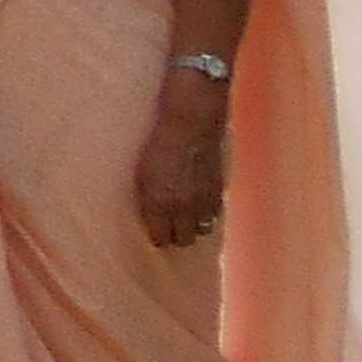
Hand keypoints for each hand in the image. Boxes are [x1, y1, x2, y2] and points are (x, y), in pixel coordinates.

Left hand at [136, 77, 231, 250]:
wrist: (191, 122)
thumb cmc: (158, 141)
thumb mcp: (142, 172)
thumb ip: (148, 197)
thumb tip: (151, 214)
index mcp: (159, 202)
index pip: (161, 237)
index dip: (157, 238)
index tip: (154, 234)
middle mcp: (183, 206)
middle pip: (184, 240)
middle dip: (176, 237)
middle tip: (170, 229)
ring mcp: (204, 200)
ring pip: (202, 230)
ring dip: (194, 227)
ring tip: (185, 219)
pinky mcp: (219, 190)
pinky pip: (215, 214)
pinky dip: (208, 214)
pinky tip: (200, 207)